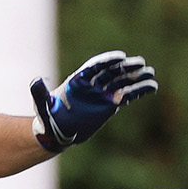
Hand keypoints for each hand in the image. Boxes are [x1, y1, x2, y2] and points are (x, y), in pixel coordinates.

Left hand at [30, 51, 156, 152]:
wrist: (57, 131)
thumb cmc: (48, 117)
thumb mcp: (43, 105)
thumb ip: (40, 93)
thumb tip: (34, 81)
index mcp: (79, 80)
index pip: (96, 67)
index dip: (108, 61)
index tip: (121, 57)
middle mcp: (93, 84)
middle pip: (112, 71)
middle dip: (126, 67)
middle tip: (140, 63)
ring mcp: (103, 93)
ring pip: (123, 82)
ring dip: (136, 77)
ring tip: (150, 73)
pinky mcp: (110, 104)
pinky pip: (128, 95)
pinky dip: (139, 90)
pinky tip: (152, 86)